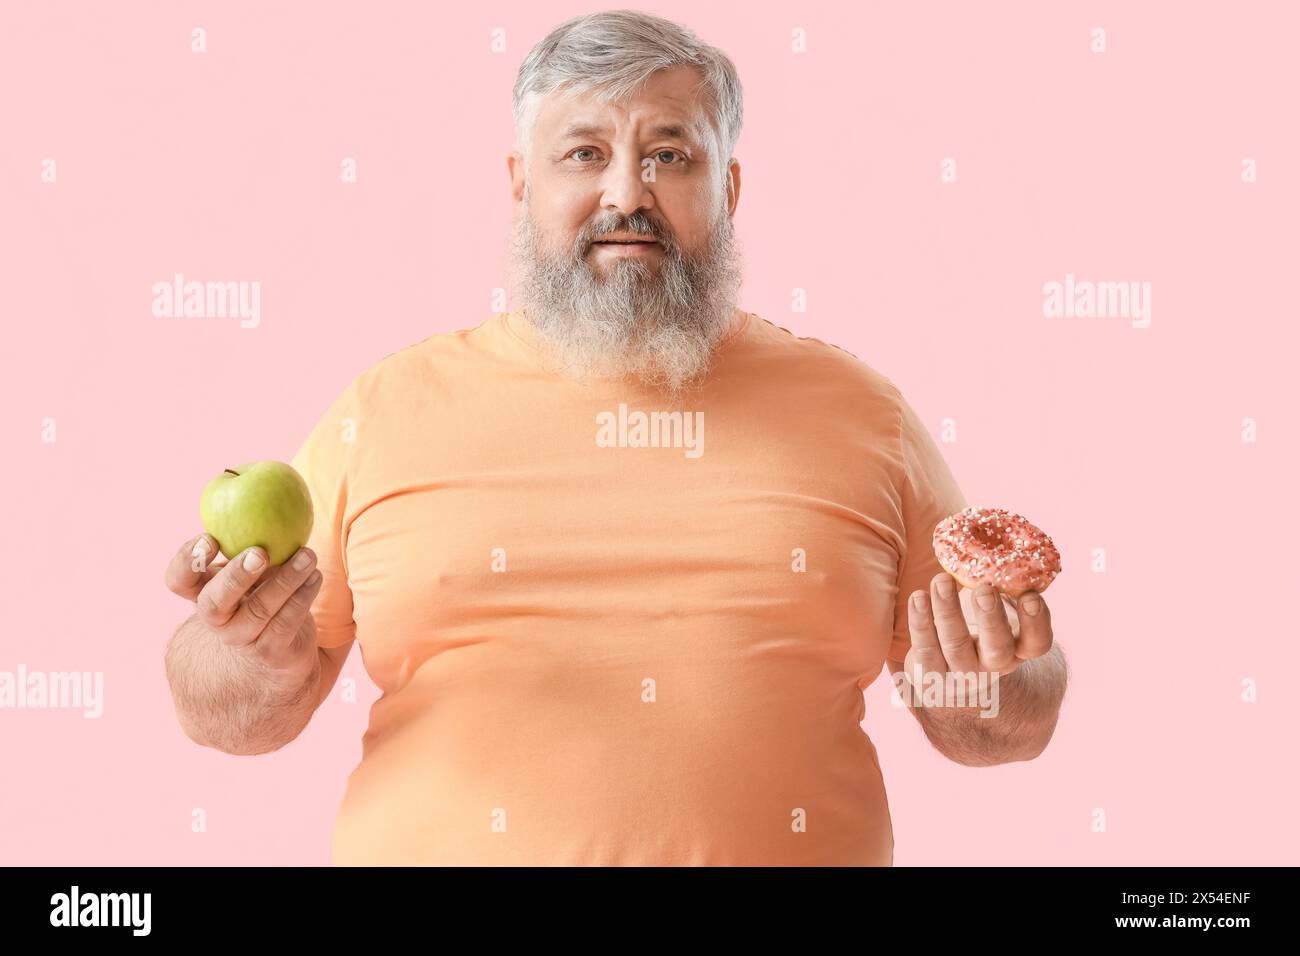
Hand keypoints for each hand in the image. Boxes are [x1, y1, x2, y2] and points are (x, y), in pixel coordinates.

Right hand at [164, 532, 322, 690]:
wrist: (283, 645)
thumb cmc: (262, 590)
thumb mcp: (251, 566)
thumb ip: (248, 540)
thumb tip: (265, 492)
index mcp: (204, 591)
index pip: (177, 580)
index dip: (186, 561)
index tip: (209, 538)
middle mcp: (216, 618)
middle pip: (213, 603)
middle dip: (235, 576)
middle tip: (260, 552)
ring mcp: (242, 638)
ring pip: (259, 610)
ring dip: (286, 580)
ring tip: (307, 556)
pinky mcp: (270, 650)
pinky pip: (286, 622)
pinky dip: (302, 597)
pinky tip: (315, 576)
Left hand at [902, 571, 1053, 707]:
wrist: (948, 662)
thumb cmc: (980, 621)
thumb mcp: (998, 604)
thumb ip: (1001, 582)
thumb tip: (995, 538)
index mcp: (1019, 647)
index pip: (1037, 642)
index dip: (1036, 622)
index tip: (1030, 596)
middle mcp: (995, 663)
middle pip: (998, 648)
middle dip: (990, 617)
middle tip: (983, 588)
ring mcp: (963, 672)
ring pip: (956, 647)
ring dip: (948, 612)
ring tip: (941, 581)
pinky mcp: (933, 674)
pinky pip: (925, 652)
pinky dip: (920, 623)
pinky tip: (918, 597)